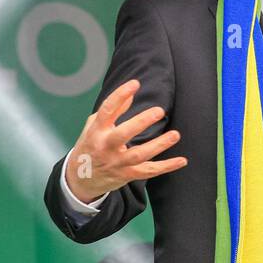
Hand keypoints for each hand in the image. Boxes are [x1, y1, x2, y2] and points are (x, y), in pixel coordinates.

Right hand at [65, 79, 185, 201]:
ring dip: (159, 145)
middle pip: (123, 134)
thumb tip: (132, 94)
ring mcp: (116, 162)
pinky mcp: (127, 175)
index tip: (135, 83)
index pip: (107, 110)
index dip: (120, 95)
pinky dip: (166, 166)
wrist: (80, 179)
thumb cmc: (90, 145)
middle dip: (141, 122)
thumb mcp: (95, 126)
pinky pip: (149, 171)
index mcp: (96, 131)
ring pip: (139, 155)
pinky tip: (182, 160)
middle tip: (159, 111)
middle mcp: (105, 146)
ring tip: (175, 134)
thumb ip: (114, 110)